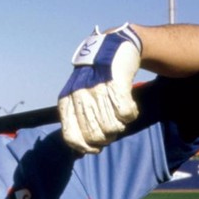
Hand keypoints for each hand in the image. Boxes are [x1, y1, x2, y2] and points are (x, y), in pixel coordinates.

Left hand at [58, 24, 141, 152]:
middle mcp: (79, 96)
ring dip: (120, 125)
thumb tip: (83, 150)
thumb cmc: (94, 79)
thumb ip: (78, 120)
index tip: (96, 147)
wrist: (110, 47)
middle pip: (94, 136)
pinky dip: (131, 114)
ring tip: (119, 114)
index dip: (86, 147)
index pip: (71, 137)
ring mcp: (96, 89)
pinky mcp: (116, 83)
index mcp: (67, 102)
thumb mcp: (78, 97)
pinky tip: (129, 106)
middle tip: (112, 127)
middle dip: (107, 137)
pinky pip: (126, 114)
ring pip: (112, 127)